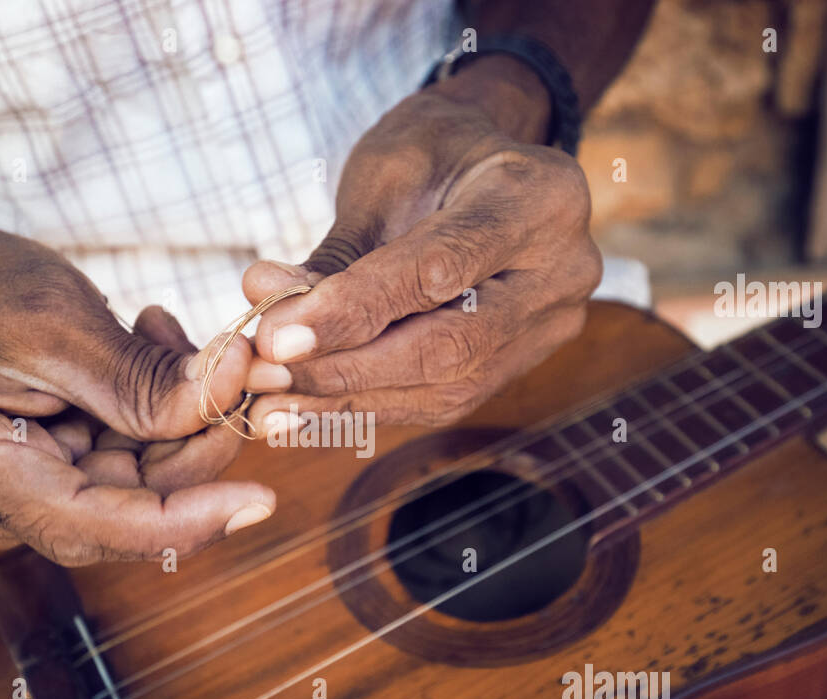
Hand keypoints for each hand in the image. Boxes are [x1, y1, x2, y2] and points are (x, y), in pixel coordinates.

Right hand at [0, 220, 274, 565]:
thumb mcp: (53, 315)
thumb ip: (137, 378)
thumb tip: (228, 399)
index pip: (82, 522)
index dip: (179, 522)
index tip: (260, 499)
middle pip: (116, 510)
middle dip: (196, 453)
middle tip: (247, 377)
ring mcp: (10, 495)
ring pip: (130, 489)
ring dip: (183, 426)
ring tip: (199, 346)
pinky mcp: (42, 479)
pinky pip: (122, 467)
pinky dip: (158, 419)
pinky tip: (167, 355)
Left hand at [241, 84, 601, 429]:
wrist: (488, 168)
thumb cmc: (434, 156)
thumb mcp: (383, 178)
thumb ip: (334, 251)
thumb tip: (263, 300)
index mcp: (540, 197)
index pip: (439, 268)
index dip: (355, 310)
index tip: (277, 336)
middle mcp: (562, 269)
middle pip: (449, 345)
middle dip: (346, 369)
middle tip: (263, 378)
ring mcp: (551, 324)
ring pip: (446, 387)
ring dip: (347, 402)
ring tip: (269, 408)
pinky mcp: (523, 362)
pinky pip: (443, 401)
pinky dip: (368, 409)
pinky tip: (306, 415)